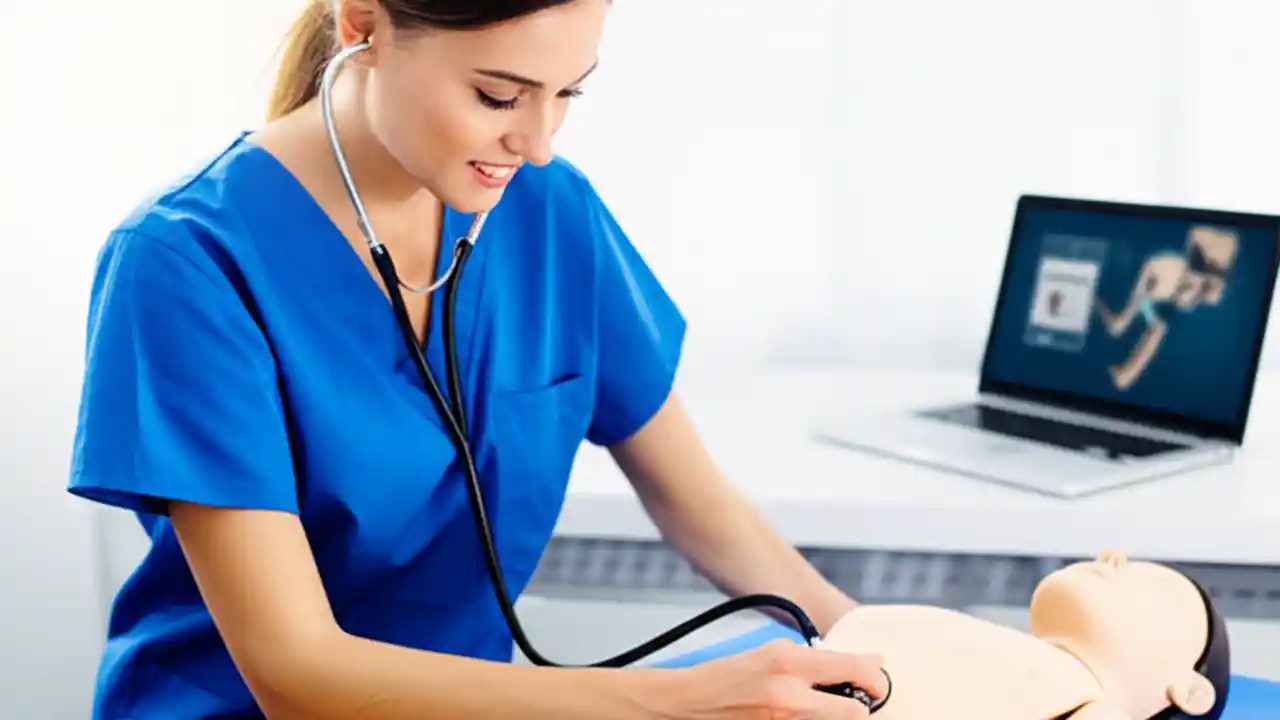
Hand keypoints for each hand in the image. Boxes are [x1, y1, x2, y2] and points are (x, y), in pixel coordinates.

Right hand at [658, 639, 887, 718]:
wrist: (690, 702)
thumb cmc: (726, 675)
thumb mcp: (770, 652)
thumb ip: (812, 658)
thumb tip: (856, 663)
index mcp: (789, 660)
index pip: (855, 669)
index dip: (875, 677)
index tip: (878, 679)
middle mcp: (790, 693)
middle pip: (856, 711)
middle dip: (859, 706)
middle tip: (856, 700)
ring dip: (835, 715)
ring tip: (820, 706)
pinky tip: (803, 713)